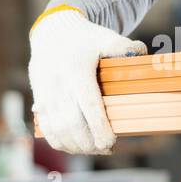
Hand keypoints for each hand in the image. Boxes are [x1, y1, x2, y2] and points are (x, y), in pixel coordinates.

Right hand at [28, 7, 146, 154]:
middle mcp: (58, 84)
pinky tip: (75, 147)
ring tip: (93, 149)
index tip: (110, 142)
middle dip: (89, 142)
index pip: (88, 105)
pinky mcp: (39, 100)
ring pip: (58, 130)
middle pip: (72, 123)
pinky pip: (46, 128)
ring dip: (75, 146)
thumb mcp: (106, 38)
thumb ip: (125, 48)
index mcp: (77, 70)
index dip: (99, 127)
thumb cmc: (86, 38)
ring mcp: (46, 94)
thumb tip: (142, 56)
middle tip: (106, 148)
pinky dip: (59, 142)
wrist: (52, 32)